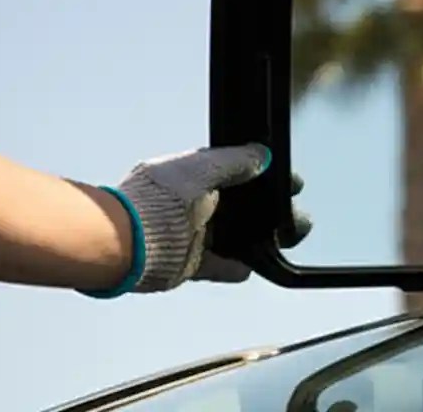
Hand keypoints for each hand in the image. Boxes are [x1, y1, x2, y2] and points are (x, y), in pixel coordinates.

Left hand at [98, 144, 311, 294]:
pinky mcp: (189, 264)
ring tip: (283, 238)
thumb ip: (235, 161)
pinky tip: (253, 266)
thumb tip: (262, 155)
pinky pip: (219, 266)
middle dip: (267, 209)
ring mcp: (191, 235)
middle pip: (240, 207)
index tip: (290, 183)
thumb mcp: (202, 168)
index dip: (264, 177)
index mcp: (193, 177)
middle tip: (292, 213)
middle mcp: (193, 205)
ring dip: (258, 238)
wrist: (130, 240)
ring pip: (234, 236)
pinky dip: (235, 267)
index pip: (236, 174)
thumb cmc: (159, 198)